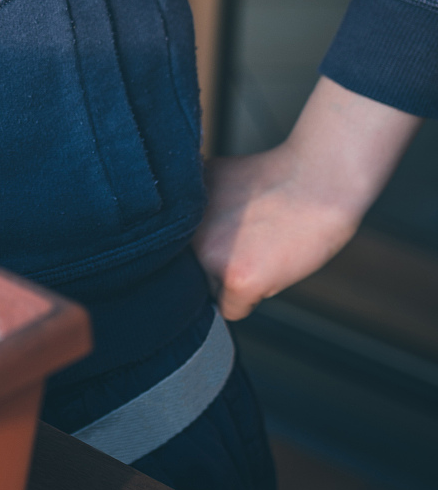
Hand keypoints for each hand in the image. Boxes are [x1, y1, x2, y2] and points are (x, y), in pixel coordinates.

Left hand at [195, 76, 418, 318]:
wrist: (317, 179)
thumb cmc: (273, 180)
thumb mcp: (213, 180)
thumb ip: (191, 211)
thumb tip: (177, 242)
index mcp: (175, 211)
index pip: (173, 254)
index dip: (202, 248)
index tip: (222, 238)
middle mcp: (185, 234)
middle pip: (192, 274)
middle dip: (216, 265)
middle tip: (248, 242)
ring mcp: (210, 256)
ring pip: (212, 292)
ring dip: (233, 281)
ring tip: (262, 249)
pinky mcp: (238, 279)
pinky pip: (231, 310)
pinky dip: (250, 299)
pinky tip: (269, 267)